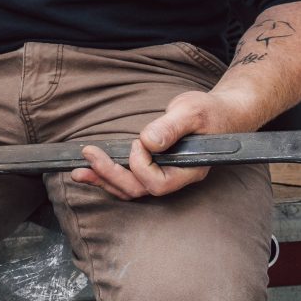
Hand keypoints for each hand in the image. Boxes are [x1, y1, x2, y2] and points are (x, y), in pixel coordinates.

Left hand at [72, 88, 256, 199]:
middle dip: (110, 174)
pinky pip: (129, 179)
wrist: (221, 114)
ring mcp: (164, 174)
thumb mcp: (192, 112)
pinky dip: (107, 175)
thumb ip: (171, 126)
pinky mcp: (154, 167)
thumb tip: (148, 141)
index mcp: (189, 169)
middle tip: (88, 156)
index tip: (138, 140)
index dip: (140, 164)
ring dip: (103, 179)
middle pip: (138, 189)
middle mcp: (175, 177)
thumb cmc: (210, 113)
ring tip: (78, 171)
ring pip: (130, 189)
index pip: (157, 182)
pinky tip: (90, 169)